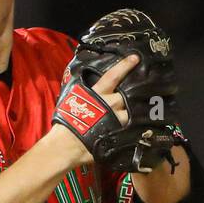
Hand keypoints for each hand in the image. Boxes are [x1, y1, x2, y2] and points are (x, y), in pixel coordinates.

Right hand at [47, 53, 140, 167]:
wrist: (67, 144)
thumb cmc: (66, 122)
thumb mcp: (72, 100)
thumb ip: (83, 93)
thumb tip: (84, 88)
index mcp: (98, 93)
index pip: (113, 75)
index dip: (125, 65)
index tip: (135, 58)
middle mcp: (110, 104)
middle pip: (127, 95)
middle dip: (132, 93)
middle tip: (137, 91)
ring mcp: (115, 119)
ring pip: (130, 113)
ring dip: (131, 112)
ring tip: (134, 114)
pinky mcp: (117, 134)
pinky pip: (128, 129)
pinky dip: (130, 128)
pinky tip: (131, 129)